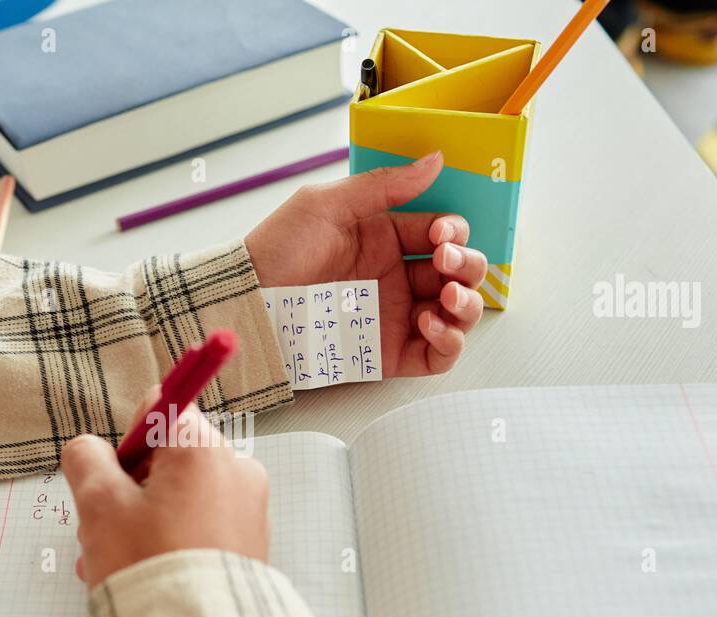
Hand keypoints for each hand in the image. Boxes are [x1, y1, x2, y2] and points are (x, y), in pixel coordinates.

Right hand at [61, 389, 269, 588]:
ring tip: (115, 563)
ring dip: (142, 520)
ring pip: (180, 496)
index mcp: (203, 448)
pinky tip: (145, 573)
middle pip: (169, 457)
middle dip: (130, 490)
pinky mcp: (251, 544)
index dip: (127, 439)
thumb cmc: (148, 565)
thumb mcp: (99, 506)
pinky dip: (171, 540)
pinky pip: (202, 526)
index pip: (160, 408)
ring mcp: (249, 508)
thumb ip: (86, 461)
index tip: (115, 477)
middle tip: (105, 531)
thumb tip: (89, 450)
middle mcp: (236, 469)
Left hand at [245, 151, 487, 375]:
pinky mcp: (388, 353)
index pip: (444, 233)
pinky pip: (438, 356)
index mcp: (386, 238)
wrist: (248, 300)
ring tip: (446, 296)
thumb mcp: (327, 204)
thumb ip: (385, 185)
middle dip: (467, 265)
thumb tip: (435, 160)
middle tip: (444, 261)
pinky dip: (449, 342)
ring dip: (468, 304)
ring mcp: (395, 315)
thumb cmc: (277, 249)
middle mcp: (396, 276)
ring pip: (458, 314)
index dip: (453, 231)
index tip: (439, 232)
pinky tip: (431, 323)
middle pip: (461, 272)